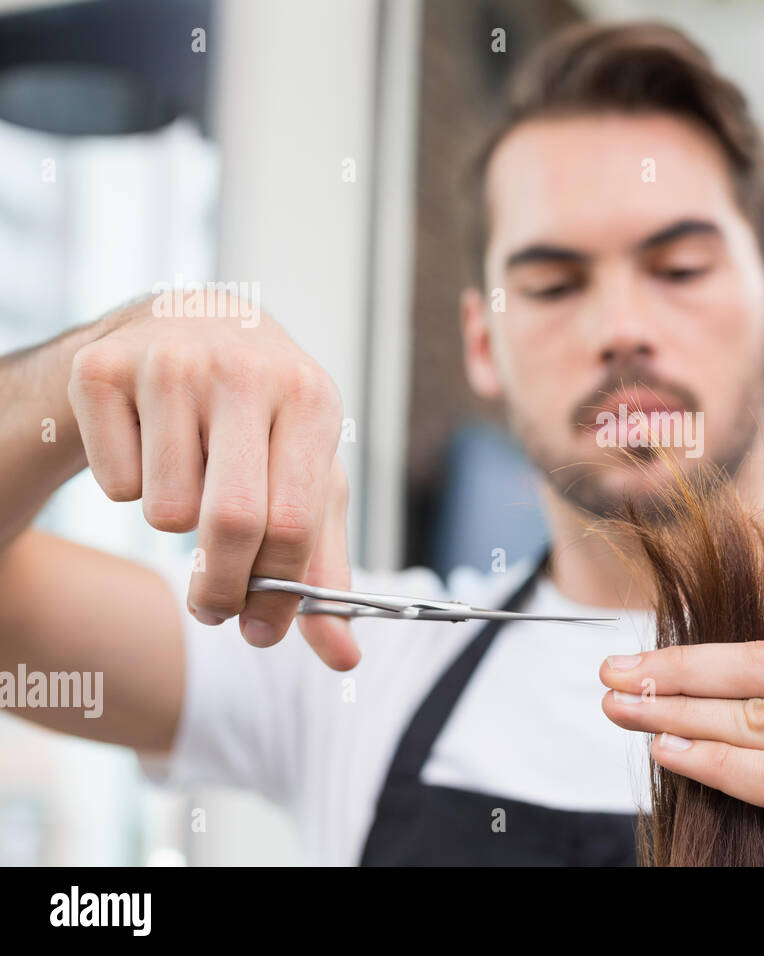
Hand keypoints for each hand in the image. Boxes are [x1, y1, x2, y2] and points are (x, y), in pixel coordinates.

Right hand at [65, 294, 358, 669]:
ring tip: (190, 484)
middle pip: (233, 523)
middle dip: (221, 589)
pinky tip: (148, 444)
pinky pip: (116, 484)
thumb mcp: (306, 478)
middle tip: (212, 609)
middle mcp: (247, 370)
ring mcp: (171, 362)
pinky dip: (128, 488)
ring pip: (165, 510)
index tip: (262, 632)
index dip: (281, 595)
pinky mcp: (101, 369)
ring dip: (174, 524)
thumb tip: (346, 660)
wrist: (180, 328)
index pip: (298, 522)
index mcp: (312, 398)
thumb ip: (325, 569)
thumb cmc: (259, 422)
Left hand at [599, 632, 763, 865]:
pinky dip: (720, 766)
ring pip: (763, 722)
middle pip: (760, 676)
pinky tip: (673, 756)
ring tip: (627, 714)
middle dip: (676, 677)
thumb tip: (736, 694)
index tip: (640, 660)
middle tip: (612, 676)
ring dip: (683, 718)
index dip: (698, 658)